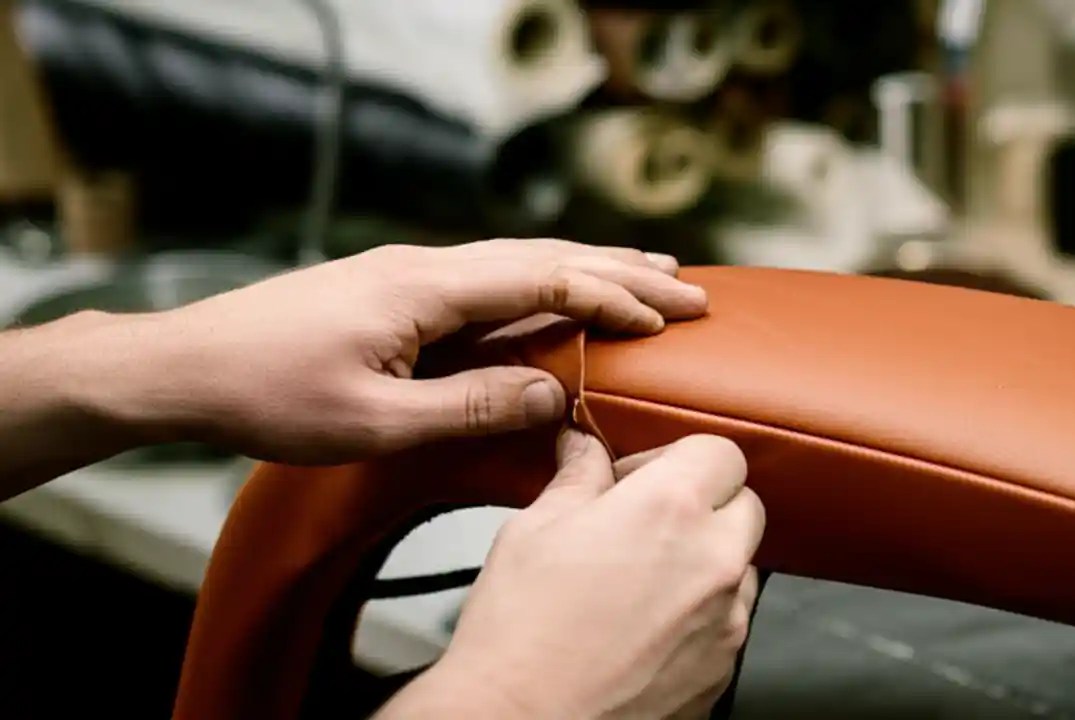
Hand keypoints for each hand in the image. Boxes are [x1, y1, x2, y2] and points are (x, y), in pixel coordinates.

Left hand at [85, 239, 705, 463]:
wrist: (185, 366)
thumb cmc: (269, 395)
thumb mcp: (376, 422)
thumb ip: (471, 406)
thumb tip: (556, 395)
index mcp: (425, 288)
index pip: (544, 278)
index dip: (612, 297)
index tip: (669, 319)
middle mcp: (423, 266)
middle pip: (542, 255)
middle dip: (621, 272)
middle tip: (688, 288)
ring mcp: (406, 272)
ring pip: (517, 258)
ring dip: (586, 268)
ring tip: (645, 276)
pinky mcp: (392, 289)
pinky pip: (486, 275)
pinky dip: (540, 280)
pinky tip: (555, 294)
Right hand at [377, 432, 764, 719]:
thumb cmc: (519, 631)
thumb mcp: (534, 528)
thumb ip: (577, 477)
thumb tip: (584, 447)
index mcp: (670, 507)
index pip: (720, 451)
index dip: (678, 458)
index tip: (639, 479)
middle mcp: (714, 560)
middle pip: (744, 504)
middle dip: (702, 505)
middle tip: (646, 523)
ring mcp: (726, 620)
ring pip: (740, 565)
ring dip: (705, 561)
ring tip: (642, 581)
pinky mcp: (723, 669)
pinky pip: (729, 621)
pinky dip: (700, 614)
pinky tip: (645, 626)